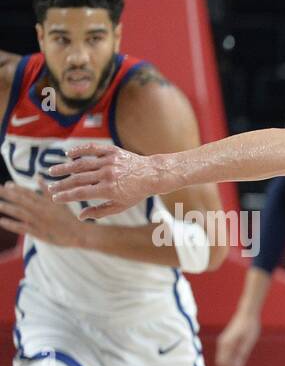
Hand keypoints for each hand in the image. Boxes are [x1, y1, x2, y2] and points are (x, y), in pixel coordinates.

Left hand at [0, 181, 96, 247]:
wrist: (80, 234)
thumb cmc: (69, 218)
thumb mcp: (59, 201)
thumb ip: (46, 190)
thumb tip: (38, 176)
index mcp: (46, 202)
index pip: (29, 193)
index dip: (17, 189)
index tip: (7, 185)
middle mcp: (41, 210)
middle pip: (21, 200)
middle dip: (7, 194)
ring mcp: (39, 221)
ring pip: (20, 212)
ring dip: (7, 207)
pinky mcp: (39, 233)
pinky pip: (22, 228)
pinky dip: (11, 224)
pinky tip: (1, 221)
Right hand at [45, 142, 162, 219]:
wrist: (152, 175)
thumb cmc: (135, 193)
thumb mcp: (120, 206)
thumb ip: (100, 212)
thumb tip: (80, 216)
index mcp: (109, 190)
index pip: (81, 193)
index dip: (66, 196)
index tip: (55, 198)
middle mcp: (108, 175)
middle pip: (78, 179)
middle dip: (62, 184)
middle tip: (50, 187)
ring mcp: (110, 162)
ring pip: (81, 164)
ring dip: (65, 168)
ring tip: (52, 171)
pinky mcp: (112, 151)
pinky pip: (92, 149)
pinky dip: (79, 150)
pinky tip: (68, 155)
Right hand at [216, 308, 261, 365]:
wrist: (247, 313)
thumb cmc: (250, 326)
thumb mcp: (248, 342)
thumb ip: (242, 355)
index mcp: (226, 344)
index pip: (223, 363)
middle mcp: (222, 344)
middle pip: (222, 363)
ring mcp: (223, 343)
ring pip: (223, 360)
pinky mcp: (227, 341)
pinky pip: (227, 355)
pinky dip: (231, 362)